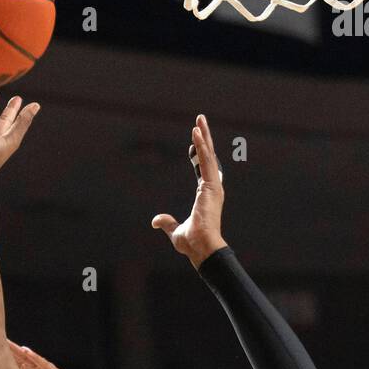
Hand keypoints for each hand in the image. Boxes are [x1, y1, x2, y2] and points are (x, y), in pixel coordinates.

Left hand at [152, 114, 225, 268]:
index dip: (198, 155)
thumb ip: (167, 222)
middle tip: (200, 121)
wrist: (201, 248)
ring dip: (204, 136)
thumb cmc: (192, 243)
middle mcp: (212, 188)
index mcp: (206, 196)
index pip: (203, 169)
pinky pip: (206, 162)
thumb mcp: (175, 231)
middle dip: (204, 138)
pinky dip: (202, 147)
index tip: (193, 142)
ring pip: (208, 155)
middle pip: (208, 157)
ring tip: (200, 119)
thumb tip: (155, 221)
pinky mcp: (211, 186)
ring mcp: (214, 186)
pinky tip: (197, 133)